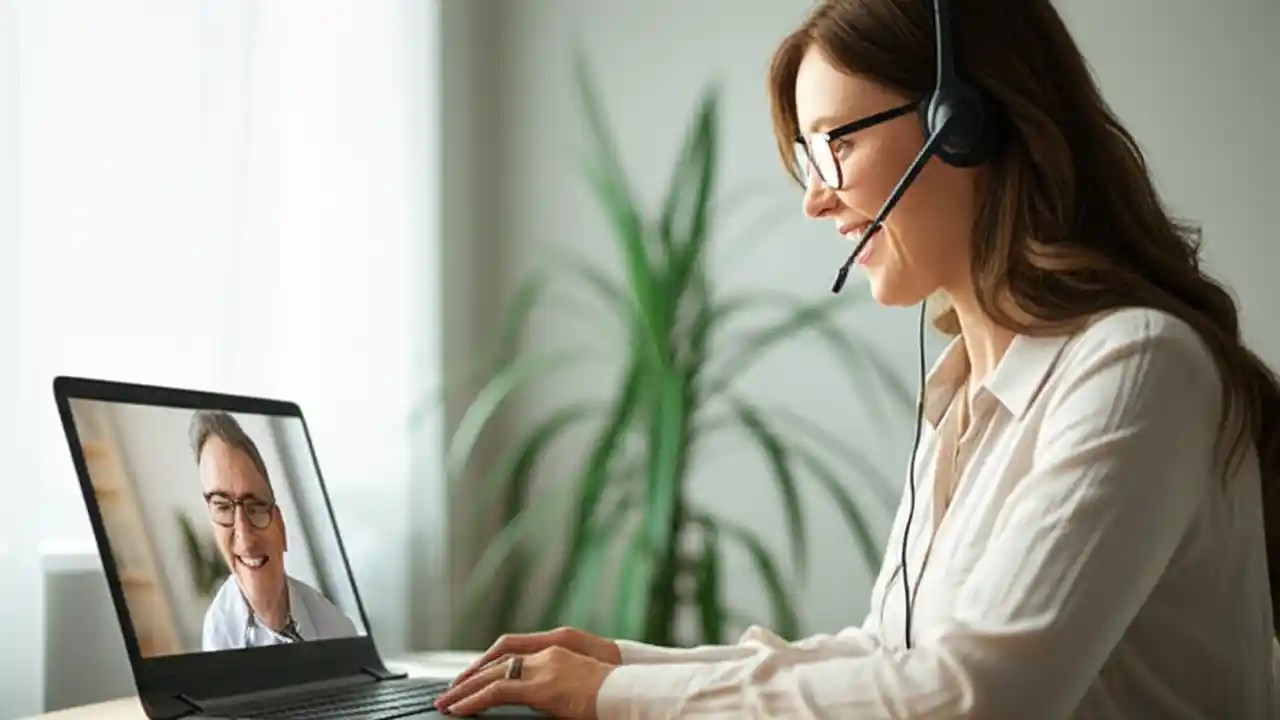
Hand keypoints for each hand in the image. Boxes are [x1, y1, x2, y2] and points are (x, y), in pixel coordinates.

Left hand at [433, 646, 614, 717]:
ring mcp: (545, 668)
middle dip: (470, 675)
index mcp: (557, 648)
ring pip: (492, 674)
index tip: (470, 675)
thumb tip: (542, 701)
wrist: (634, 692)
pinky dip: (474, 699)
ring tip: (445, 702)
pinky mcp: (543, 688)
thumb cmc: (616, 693)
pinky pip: (498, 692)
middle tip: (449, 690)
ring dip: (464, 688)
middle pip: (497, 660)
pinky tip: (459, 709)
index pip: (512, 650)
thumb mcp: (581, 685)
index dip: (487, 662)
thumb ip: (557, 687)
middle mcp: (547, 652)